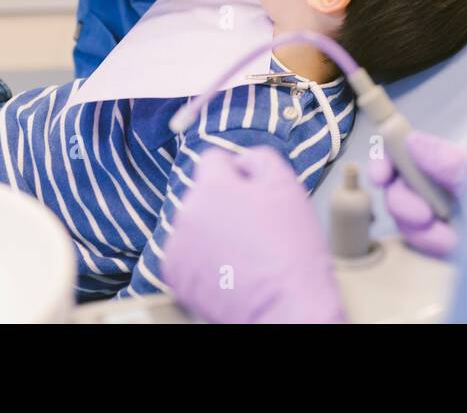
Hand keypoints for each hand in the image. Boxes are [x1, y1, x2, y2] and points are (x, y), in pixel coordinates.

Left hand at [164, 147, 346, 323]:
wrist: (287, 307)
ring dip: (213, 231)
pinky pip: (187, 254)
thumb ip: (260, 158)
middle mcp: (187, 212)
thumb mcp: (287, 187)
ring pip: (195, 224)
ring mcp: (177, 246)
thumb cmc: (291, 252)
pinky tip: (231, 269)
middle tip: (255, 227)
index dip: (236, 173)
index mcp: (213, 186)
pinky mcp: (174, 275)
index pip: (213, 159)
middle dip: (225, 204)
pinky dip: (204, 259)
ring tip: (245, 252)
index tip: (251, 191)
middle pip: (204, 194)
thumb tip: (242, 160)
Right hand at [368, 130, 466, 257]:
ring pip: (403, 215)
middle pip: (398, 185)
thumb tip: (413, 140)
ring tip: (446, 233)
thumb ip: (450, 162)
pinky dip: (431, 242)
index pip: (408, 151)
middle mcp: (442, 185)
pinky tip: (451, 243)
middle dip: (402, 200)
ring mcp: (441, 215)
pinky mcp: (441, 241)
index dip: (388, 159)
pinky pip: (417, 240)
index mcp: (451, 163)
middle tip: (423, 214)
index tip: (380, 175)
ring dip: (419, 226)